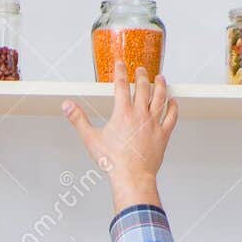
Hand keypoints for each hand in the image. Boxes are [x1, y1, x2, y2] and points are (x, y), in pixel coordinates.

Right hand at [62, 62, 177, 212]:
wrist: (132, 177)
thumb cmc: (113, 162)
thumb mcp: (91, 139)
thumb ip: (78, 119)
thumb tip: (67, 106)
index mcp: (123, 113)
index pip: (121, 85)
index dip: (121, 72)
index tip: (121, 64)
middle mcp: (140, 114)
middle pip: (143, 87)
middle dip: (142, 76)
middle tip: (141, 70)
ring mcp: (153, 123)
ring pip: (160, 98)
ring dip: (160, 85)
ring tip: (160, 78)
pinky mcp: (163, 134)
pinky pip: (171, 116)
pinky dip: (173, 107)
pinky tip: (174, 101)